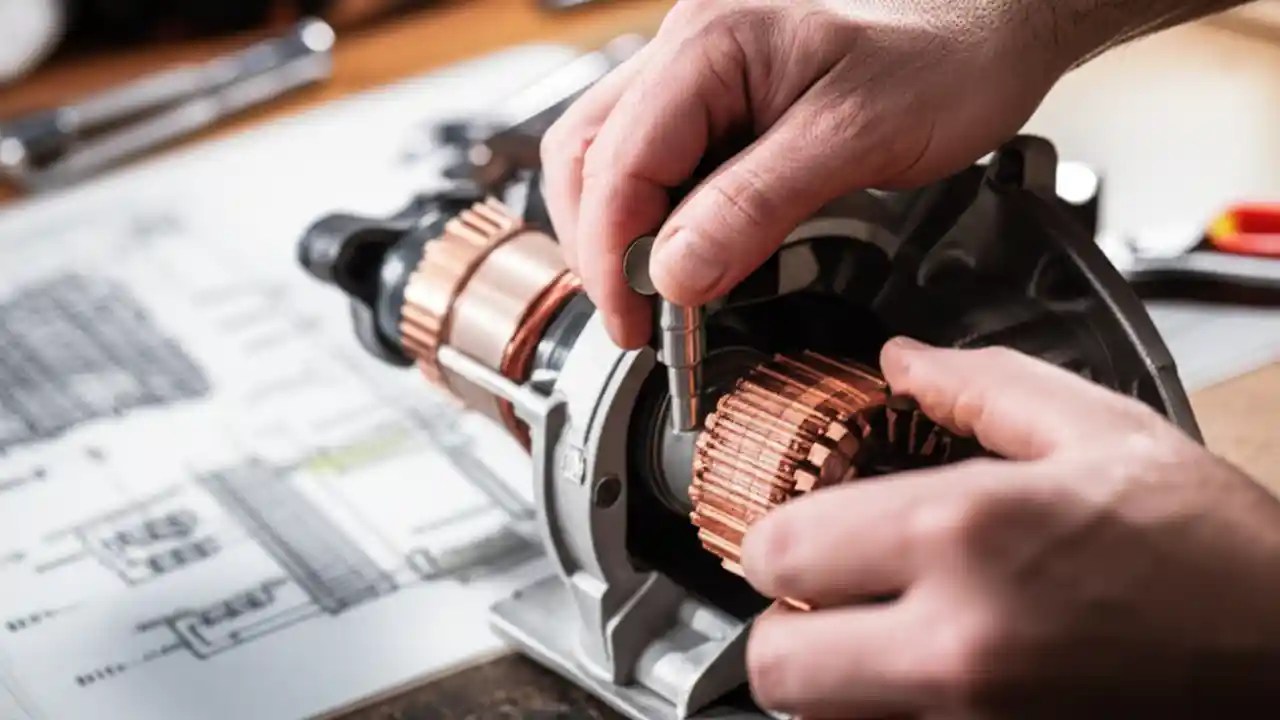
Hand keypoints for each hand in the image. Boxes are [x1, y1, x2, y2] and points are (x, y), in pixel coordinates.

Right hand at [540, 0, 1068, 346]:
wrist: (994, 21)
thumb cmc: (946, 55)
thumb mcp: (854, 139)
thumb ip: (754, 205)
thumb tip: (675, 275)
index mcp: (709, 41)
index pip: (617, 161)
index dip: (614, 255)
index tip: (636, 323)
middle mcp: (688, 45)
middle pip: (590, 155)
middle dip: (604, 245)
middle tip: (641, 318)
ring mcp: (700, 68)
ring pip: (613, 156)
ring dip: (625, 231)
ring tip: (664, 294)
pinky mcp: (722, 96)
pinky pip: (663, 158)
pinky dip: (664, 214)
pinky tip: (695, 251)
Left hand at [742, 338, 1279, 717]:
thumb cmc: (1220, 560)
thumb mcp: (1104, 434)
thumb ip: (982, 387)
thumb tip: (903, 362)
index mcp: (968, 534)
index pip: (776, 550)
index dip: (778, 536)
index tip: (804, 530)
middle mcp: (958, 644)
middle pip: (775, 663)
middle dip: (789, 624)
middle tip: (830, 597)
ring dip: (834, 680)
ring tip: (889, 638)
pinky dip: (891, 716)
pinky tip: (939, 680)